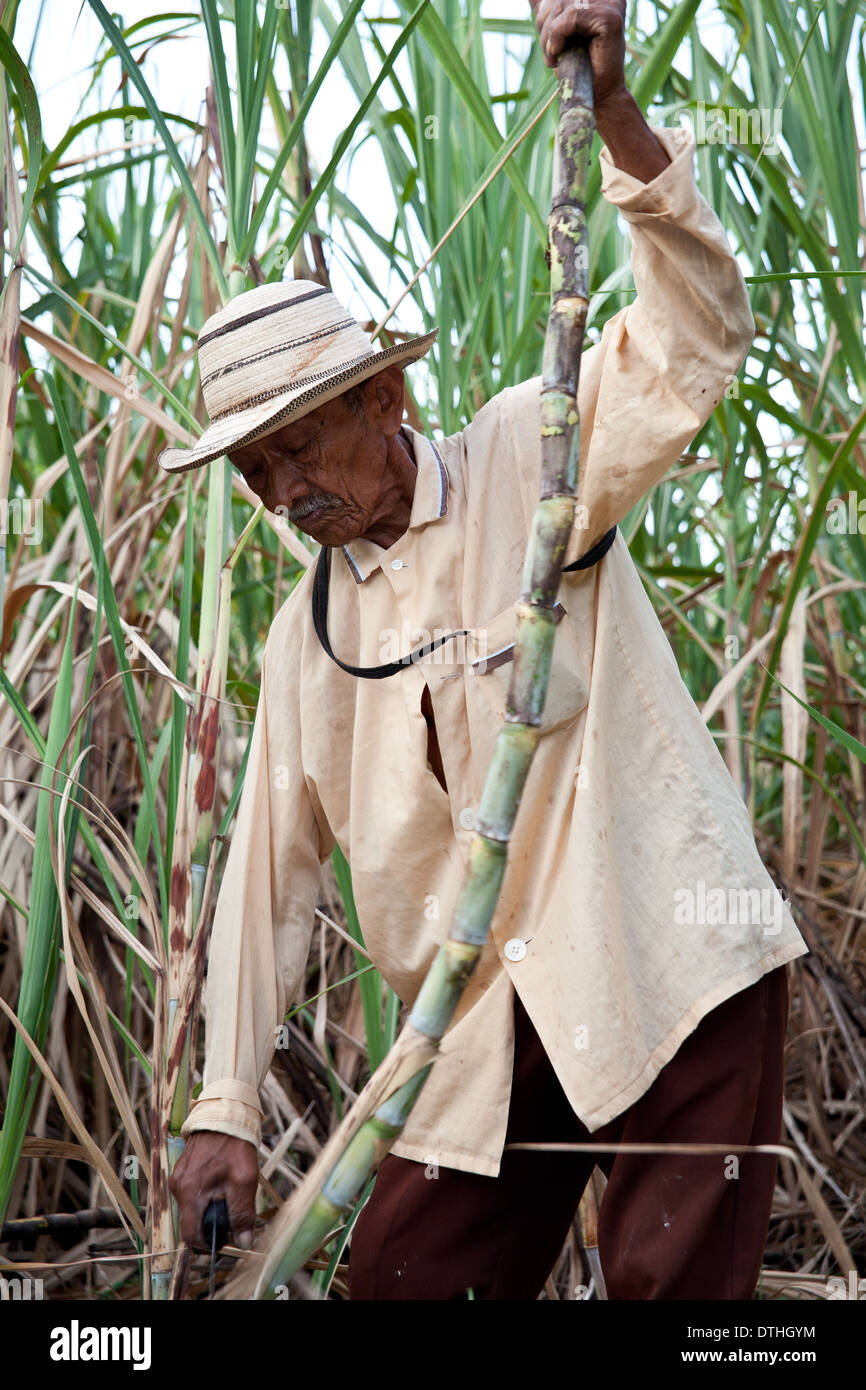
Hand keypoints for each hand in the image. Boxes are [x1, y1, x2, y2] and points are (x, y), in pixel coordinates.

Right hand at [169, 1130, 258, 1251]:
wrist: (225, 1114)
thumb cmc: (235, 1146)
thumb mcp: (244, 1180)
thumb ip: (242, 1213)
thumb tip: (243, 1242)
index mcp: (188, 1192)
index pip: (190, 1235)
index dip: (208, 1244)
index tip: (226, 1239)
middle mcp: (177, 1187)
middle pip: (190, 1222)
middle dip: (211, 1224)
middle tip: (232, 1215)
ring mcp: (178, 1177)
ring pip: (192, 1208)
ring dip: (209, 1209)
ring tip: (229, 1195)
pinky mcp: (182, 1170)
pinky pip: (192, 1193)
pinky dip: (206, 1195)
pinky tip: (222, 1183)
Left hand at [530, 0, 626, 107]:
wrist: (597, 96)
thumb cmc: (577, 69)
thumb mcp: (557, 34)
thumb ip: (550, 13)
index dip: (544, 13)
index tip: (548, 40)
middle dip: (544, 26)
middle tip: (550, 53)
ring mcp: (611, 4)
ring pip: (562, 4)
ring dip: (549, 35)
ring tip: (554, 57)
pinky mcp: (610, 18)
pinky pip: (572, 14)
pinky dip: (557, 35)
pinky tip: (559, 53)